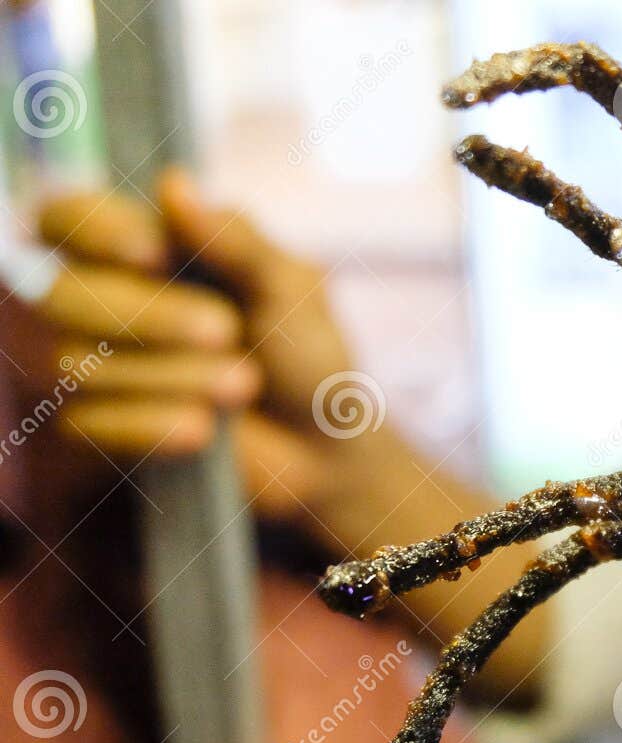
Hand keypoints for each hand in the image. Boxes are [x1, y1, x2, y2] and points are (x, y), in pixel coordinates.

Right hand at [3, 174, 551, 696]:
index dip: (96, 231)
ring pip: (77, 362)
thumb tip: (173, 184)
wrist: (328, 449)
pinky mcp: (100, 430)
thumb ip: (235, 241)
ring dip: (173, 376)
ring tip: (242, 387)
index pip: (67, 216)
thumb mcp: (292, 290)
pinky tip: (201, 432)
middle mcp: (103, 301)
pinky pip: (88, 424)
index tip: (153, 254)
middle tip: (228, 332)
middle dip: (152, 316)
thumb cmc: (310, 357)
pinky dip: (151, 426)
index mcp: (143, 248)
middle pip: (62, 293)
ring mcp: (95, 367)